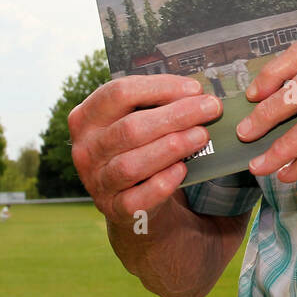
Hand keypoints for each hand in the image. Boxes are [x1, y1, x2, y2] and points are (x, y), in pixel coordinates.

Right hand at [68, 75, 221, 223]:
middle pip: (131, 127)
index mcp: (87, 118)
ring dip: (172, 147)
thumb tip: (198, 94)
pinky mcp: (115, 209)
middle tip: (210, 108)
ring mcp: (98, 182)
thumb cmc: (140, 149)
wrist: (134, 200)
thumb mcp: (138, 122)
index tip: (195, 89)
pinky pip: (139, 197)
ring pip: (132, 164)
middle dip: (177, 115)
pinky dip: (163, 182)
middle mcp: (86, 150)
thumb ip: (158, 106)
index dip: (161, 87)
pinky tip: (182, 169)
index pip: (119, 92)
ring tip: (202, 135)